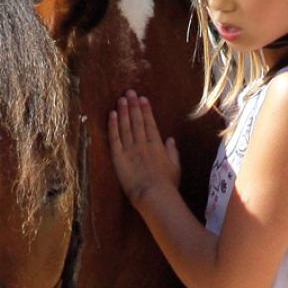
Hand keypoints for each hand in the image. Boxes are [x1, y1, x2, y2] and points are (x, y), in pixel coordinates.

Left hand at [108, 91, 179, 205]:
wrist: (154, 195)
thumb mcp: (175, 166)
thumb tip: (170, 139)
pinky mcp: (118, 157)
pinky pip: (114, 138)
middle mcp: (142, 143)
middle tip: (129, 92)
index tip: (143, 99)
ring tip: (121, 99)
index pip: (150, 123)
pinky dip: (113, 125)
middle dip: (133, 105)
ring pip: (125, 126)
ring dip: (123, 111)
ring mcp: (130, 149)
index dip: (146, 110)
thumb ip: (172, 151)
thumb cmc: (167, 184)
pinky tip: (112, 114)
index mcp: (157, 145)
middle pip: (137, 121)